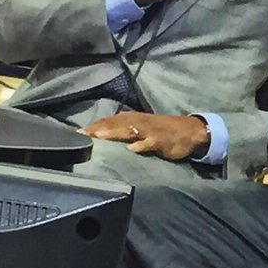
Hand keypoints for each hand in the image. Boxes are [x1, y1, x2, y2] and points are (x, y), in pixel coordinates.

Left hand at [84, 112, 209, 160]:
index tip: (77, 133)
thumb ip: (124, 130)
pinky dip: (142, 145)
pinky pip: (150, 142)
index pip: (110, 120)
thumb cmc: (162, 131)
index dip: (94, 126)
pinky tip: (133, 149)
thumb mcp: (142, 127)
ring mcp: (151, 131)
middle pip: (116, 124)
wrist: (190, 131)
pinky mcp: (162, 141)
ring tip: (101, 137)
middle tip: (83, 135)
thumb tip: (101, 136)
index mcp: (133, 118)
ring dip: (115, 133)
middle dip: (100, 128)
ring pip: (130, 130)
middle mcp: (139, 122)